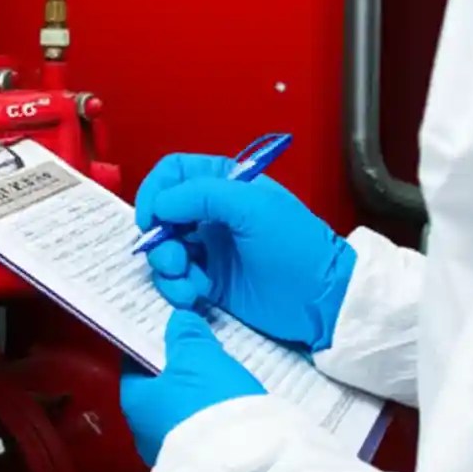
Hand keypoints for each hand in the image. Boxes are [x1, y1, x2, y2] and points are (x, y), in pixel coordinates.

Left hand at [120, 310, 265, 464]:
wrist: (242, 461)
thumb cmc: (209, 402)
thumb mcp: (198, 356)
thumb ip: (185, 333)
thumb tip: (177, 318)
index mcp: (134, 400)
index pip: (134, 363)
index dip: (152, 342)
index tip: (171, 328)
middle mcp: (142, 429)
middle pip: (157, 388)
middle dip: (177, 369)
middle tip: (199, 349)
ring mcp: (166, 449)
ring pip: (178, 409)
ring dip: (194, 393)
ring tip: (218, 374)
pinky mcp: (193, 461)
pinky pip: (197, 428)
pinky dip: (208, 413)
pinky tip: (227, 402)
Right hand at [135, 154, 356, 351]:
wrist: (321, 298)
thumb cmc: (296, 245)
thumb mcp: (252, 207)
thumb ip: (202, 195)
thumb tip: (160, 205)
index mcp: (225, 183)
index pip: (174, 173)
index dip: (155, 192)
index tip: (151, 219)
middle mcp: (212, 213)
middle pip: (162, 215)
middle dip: (160, 238)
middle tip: (175, 259)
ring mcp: (210, 249)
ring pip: (164, 251)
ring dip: (168, 268)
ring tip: (189, 282)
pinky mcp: (209, 281)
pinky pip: (176, 281)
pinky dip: (177, 289)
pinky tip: (197, 295)